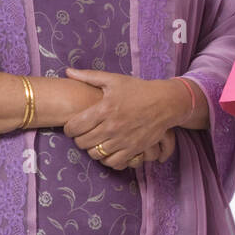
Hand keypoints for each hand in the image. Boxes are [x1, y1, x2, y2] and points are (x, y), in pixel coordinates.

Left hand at [62, 68, 180, 169]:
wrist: (166, 102)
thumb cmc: (139, 90)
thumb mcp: (114, 80)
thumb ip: (89, 76)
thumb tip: (67, 71)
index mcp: (104, 109)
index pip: (74, 127)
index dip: (69, 128)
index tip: (74, 126)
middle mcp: (112, 127)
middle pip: (82, 143)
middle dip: (79, 139)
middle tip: (84, 134)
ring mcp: (123, 140)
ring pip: (95, 154)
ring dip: (92, 149)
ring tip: (96, 142)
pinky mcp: (134, 148)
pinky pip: (113, 162)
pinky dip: (107, 159)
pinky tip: (108, 151)